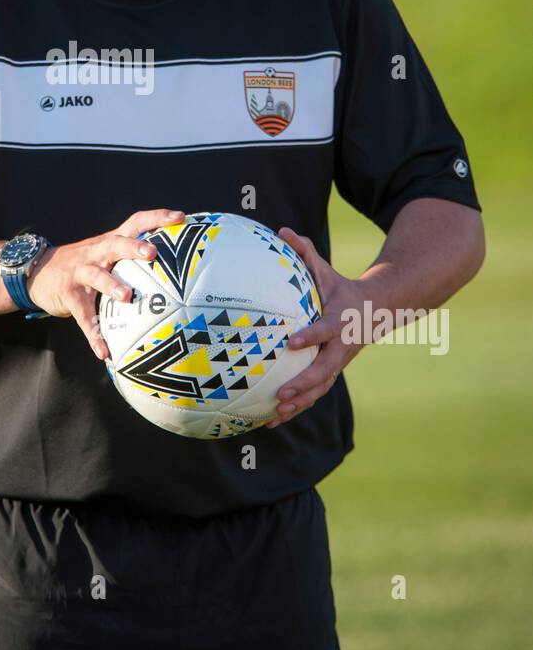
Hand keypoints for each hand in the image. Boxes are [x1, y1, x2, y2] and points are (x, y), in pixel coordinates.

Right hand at [27, 208, 185, 359]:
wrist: (38, 271)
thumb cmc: (84, 264)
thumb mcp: (105, 253)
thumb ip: (131, 257)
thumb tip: (175, 270)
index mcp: (109, 242)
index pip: (135, 222)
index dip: (156, 218)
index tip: (180, 218)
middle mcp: (96, 253)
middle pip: (115, 244)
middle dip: (133, 246)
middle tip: (153, 252)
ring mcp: (80, 273)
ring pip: (96, 276)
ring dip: (111, 285)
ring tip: (127, 296)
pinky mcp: (68, 295)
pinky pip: (83, 317)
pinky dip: (94, 334)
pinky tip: (104, 352)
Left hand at [265, 226, 369, 428]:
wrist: (377, 309)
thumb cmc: (341, 288)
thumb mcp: (326, 270)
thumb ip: (306, 253)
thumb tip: (283, 231)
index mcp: (339, 320)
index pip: (324, 330)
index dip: (310, 336)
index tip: (291, 342)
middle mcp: (341, 346)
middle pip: (324, 370)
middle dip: (304, 384)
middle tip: (282, 393)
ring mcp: (338, 362)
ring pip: (320, 388)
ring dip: (300, 403)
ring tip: (275, 414)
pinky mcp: (332, 372)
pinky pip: (314, 394)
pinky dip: (296, 407)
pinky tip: (273, 419)